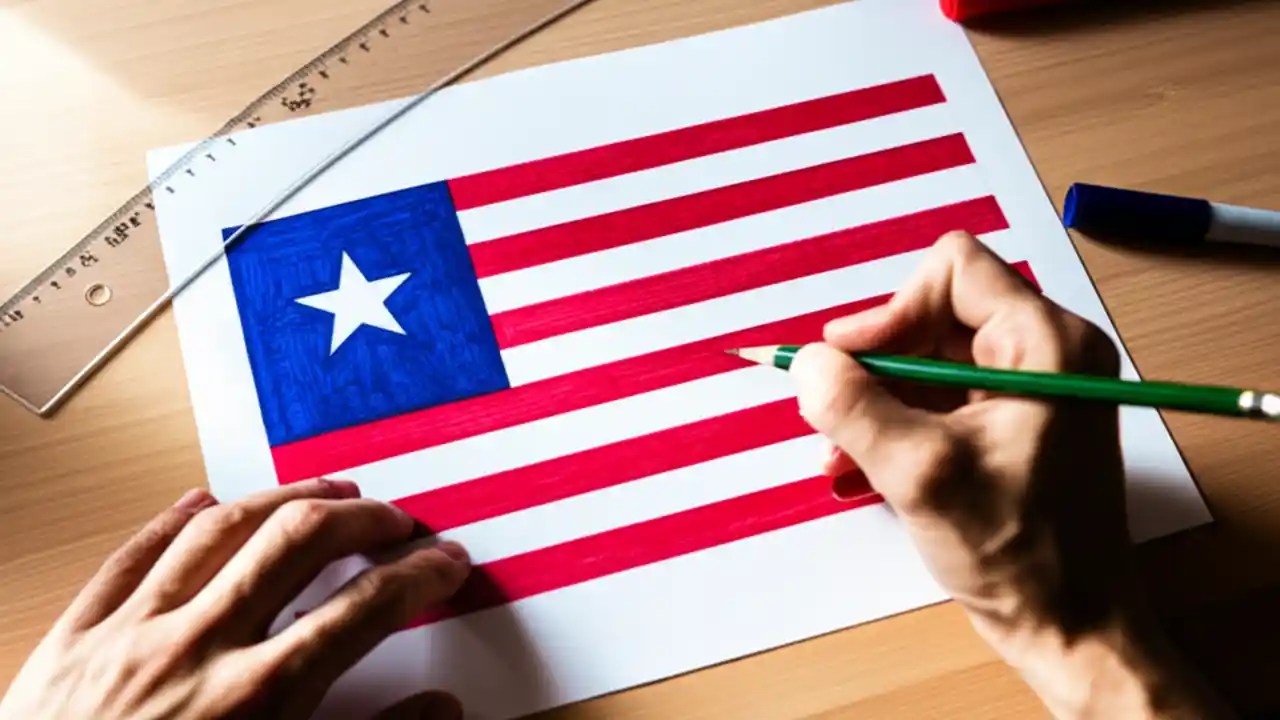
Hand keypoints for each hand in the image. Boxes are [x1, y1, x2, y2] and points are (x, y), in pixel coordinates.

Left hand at [0, 479, 470, 719]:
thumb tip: (440, 710)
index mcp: (258, 700)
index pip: (363, 611)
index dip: (417, 577)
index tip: (443, 564)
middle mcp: (198, 649)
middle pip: (297, 543)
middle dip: (360, 518)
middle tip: (393, 519)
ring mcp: (131, 636)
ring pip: (220, 530)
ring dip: (282, 498)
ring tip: (323, 490)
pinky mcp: (74, 640)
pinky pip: (129, 556)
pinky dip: (172, 519)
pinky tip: (203, 500)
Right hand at [790, 233, 1231, 718]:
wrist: (1073, 628)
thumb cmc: (1022, 554)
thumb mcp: (922, 475)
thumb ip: (855, 409)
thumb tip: (808, 363)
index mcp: (1046, 344)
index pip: (953, 270)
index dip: (891, 310)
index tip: (850, 363)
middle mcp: (1045, 352)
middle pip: (934, 314)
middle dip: (874, 363)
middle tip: (831, 411)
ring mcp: (1032, 388)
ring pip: (928, 359)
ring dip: (876, 400)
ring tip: (838, 452)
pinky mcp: (1014, 422)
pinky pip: (939, 397)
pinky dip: (896, 424)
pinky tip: (861, 465)